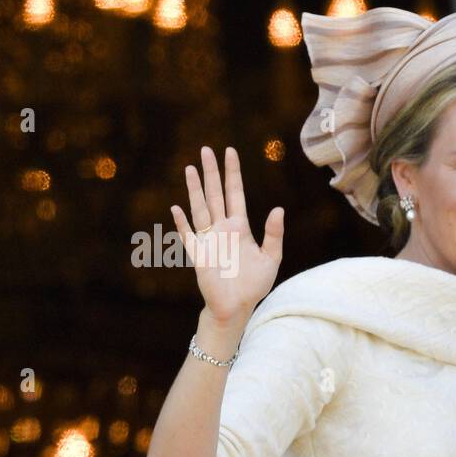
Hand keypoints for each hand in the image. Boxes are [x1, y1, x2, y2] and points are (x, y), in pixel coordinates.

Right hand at [171, 145, 284, 327]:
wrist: (237, 306)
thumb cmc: (254, 284)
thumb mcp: (271, 257)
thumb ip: (274, 234)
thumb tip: (278, 209)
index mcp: (240, 227)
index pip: (235, 193)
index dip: (233, 173)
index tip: (230, 152)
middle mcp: (222, 229)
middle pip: (215, 194)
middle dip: (211, 173)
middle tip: (206, 150)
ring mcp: (208, 240)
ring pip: (200, 208)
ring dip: (195, 189)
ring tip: (190, 168)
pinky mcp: (198, 254)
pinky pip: (188, 236)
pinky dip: (182, 223)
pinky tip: (176, 209)